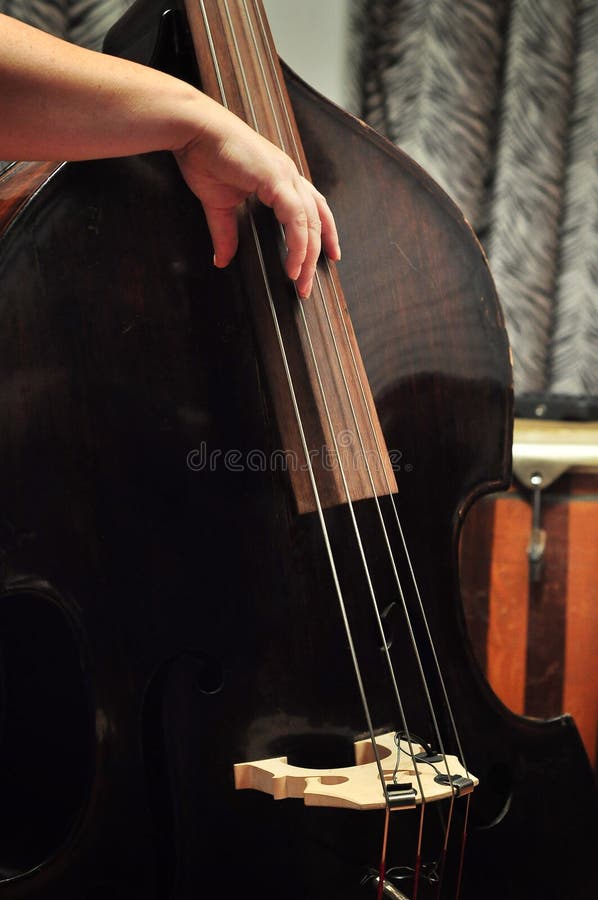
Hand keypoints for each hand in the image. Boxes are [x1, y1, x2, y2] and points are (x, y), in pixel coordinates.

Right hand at [173, 103, 339, 298]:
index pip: (314, 207)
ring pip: (310, 222)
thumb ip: (226, 233)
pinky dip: (297, 242)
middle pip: (317, 220)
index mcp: (281, 178)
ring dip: (307, 255)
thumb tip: (222, 260)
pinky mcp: (276, 178)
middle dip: (316, 255)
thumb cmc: (205, 157)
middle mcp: (289, 175)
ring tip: (299, 280)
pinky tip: (293, 261)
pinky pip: (296, 218)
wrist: (194, 131)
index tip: (331, 255)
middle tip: (307, 284)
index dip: (325, 232)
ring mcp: (286, 175)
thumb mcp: (219, 205)